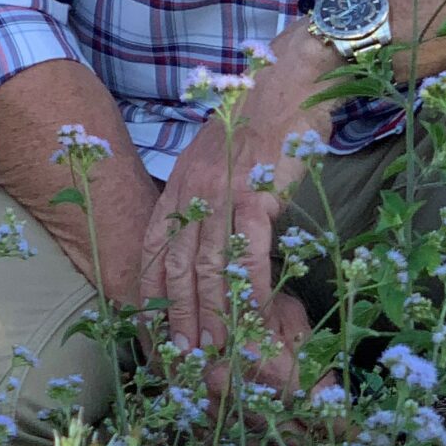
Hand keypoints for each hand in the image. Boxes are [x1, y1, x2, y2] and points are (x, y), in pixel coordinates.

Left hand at [137, 26, 334, 404]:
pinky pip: (250, 258)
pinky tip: (260, 326)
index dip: (150, 299)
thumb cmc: (265, 121)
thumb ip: (209, 200)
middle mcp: (192, 192)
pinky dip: (253, 297)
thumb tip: (211, 243)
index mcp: (179, 186)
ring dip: (215, 322)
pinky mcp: (257, 194)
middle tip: (186, 368)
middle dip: (179, 324)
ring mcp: (222, 193)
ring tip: (221, 362)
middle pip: (176, 272)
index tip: (154, 338)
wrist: (295, 76)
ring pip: (210, 272)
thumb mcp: (222, 160)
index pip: (152, 253)